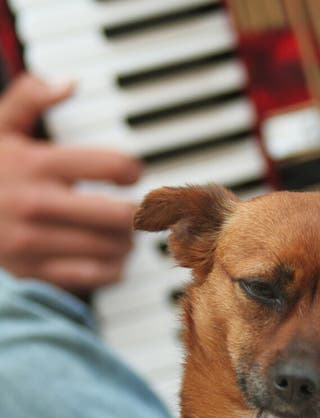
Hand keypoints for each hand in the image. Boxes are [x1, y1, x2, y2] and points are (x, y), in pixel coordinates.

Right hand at [0, 75, 140, 291]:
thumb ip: (30, 98)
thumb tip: (68, 83)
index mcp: (37, 163)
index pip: (110, 165)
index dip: (130, 169)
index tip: (130, 173)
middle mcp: (38, 202)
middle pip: (117, 214)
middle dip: (133, 213)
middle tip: (133, 210)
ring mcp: (34, 239)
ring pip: (108, 247)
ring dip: (125, 242)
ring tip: (123, 235)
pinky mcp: (33, 269)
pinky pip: (91, 276)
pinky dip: (112, 270)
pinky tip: (113, 260)